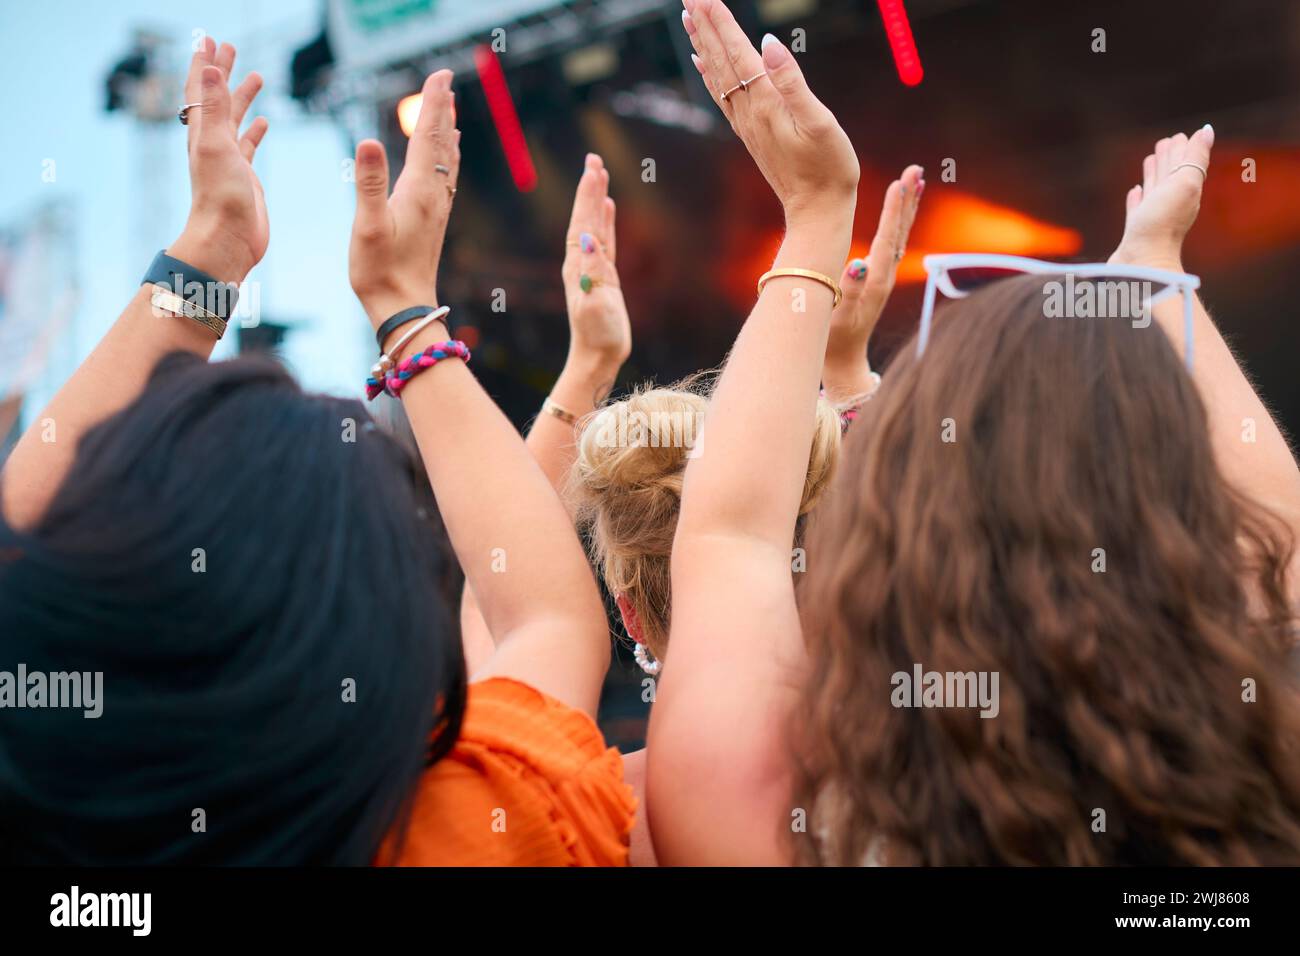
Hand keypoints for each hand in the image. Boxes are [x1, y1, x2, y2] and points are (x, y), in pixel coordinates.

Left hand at [170, 38, 268, 283]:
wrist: (229, 239)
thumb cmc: (220, 197)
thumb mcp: (216, 145)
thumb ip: (214, 107)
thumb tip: (209, 67)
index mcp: (202, 133)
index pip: (200, 90)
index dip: (203, 64)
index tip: (209, 39)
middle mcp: (211, 142)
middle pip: (216, 98)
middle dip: (222, 72)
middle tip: (229, 47)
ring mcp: (228, 159)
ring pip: (234, 119)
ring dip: (241, 97)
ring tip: (255, 76)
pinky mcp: (244, 176)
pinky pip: (248, 144)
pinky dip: (254, 130)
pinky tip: (263, 122)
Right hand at [349, 70, 459, 340]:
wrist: (402, 308)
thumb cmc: (380, 271)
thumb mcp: (368, 224)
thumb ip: (368, 182)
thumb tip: (369, 140)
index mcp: (419, 190)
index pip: (428, 136)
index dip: (433, 103)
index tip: (441, 75)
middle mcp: (434, 196)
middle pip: (441, 143)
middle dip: (442, 110)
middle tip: (446, 81)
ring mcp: (435, 210)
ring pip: (447, 161)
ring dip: (446, 133)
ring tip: (450, 113)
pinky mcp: (431, 222)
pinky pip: (444, 180)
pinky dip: (446, 159)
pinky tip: (446, 161)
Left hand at [562, 153, 630, 380]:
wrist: (599, 356)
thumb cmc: (597, 334)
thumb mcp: (595, 303)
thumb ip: (593, 271)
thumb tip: (588, 238)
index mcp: (578, 265)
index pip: (582, 222)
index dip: (587, 195)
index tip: (593, 169)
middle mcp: (581, 262)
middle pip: (585, 217)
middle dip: (590, 188)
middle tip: (594, 158)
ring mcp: (592, 268)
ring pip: (595, 224)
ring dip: (596, 199)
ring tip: (600, 173)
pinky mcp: (604, 276)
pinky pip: (605, 241)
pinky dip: (605, 221)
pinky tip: (608, 207)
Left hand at [681, 0, 858, 223]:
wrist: (818, 210)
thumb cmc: (829, 168)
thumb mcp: (819, 122)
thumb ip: (792, 81)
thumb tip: (766, 44)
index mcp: (765, 102)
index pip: (737, 51)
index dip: (720, 20)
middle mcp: (748, 111)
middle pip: (720, 58)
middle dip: (703, 23)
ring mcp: (746, 123)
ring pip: (717, 74)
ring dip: (702, 43)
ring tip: (689, 17)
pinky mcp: (750, 133)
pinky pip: (722, 95)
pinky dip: (709, 73)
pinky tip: (703, 62)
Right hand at [824, 165, 923, 397]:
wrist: (842, 362)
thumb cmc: (832, 341)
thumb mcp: (837, 317)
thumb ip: (848, 291)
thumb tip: (859, 262)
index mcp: (875, 282)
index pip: (888, 239)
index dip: (893, 210)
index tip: (899, 183)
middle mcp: (885, 277)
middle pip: (900, 232)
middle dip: (907, 200)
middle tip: (915, 169)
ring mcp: (883, 278)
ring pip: (899, 236)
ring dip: (906, 207)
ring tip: (914, 180)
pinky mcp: (877, 280)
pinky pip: (892, 243)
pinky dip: (898, 223)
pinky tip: (898, 212)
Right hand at [1109, 125, 1213, 271]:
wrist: (1142, 263)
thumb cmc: (1162, 224)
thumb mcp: (1185, 184)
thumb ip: (1196, 158)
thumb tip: (1207, 131)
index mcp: (1186, 191)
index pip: (1186, 164)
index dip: (1184, 149)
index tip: (1181, 135)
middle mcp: (1171, 203)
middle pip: (1171, 174)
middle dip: (1169, 157)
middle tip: (1166, 141)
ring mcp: (1152, 217)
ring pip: (1154, 189)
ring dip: (1153, 174)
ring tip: (1150, 160)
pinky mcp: (1135, 230)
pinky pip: (1137, 209)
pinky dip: (1136, 198)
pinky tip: (1135, 191)